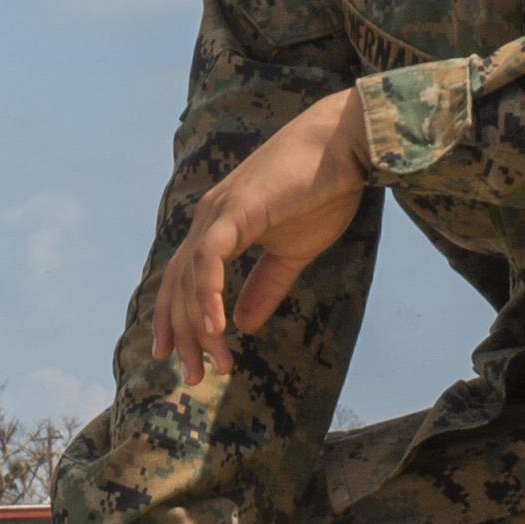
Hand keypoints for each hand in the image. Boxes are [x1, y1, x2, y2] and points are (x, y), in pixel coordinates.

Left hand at [156, 88, 370, 380]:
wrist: (346, 147)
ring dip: (198, 325)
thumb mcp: (292, 252)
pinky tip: (217, 327)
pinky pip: (210, 258)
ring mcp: (219, 212)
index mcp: (219, 228)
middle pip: (178, 285)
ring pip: (190, 277)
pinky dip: (207, 293)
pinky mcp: (236, 210)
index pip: (184, 281)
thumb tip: (241, 326)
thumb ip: (264, 287)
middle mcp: (209, 219)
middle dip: (184, 335)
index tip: (182, 360)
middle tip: (196, 376)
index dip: (178, 321)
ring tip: (213, 363)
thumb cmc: (322, 191)